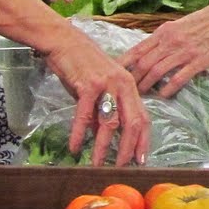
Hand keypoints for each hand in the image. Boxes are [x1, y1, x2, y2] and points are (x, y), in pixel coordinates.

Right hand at [41, 30, 150, 166]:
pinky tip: (74, 147)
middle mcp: (123, 85)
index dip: (143, 141)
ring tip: (96, 164)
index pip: (143, 118)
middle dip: (127, 149)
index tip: (140, 161)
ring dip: (102, 147)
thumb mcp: (99, 88)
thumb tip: (98, 135)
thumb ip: (102, 110)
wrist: (64, 40)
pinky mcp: (88, 85)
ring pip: (109, 123)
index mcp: (129, 86)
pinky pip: (85, 115)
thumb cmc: (81, 65)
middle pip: (132, 123)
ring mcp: (107, 84)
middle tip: (120, 168)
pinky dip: (79, 133)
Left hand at [123, 0, 208, 95]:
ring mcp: (185, 52)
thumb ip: (166, 38)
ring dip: (147, 85)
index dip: (123, 63)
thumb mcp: (181, 25)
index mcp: (165, 31)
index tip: (113, 72)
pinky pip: (179, 78)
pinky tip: (164, 95)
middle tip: (126, 89)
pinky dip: (169, 88)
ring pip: (157, 71)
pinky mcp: (199, 61)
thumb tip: (152, 52)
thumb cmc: (207, 20)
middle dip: (132, 78)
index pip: (137, 49)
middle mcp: (171, 41)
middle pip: (143, 63)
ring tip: (141, 95)